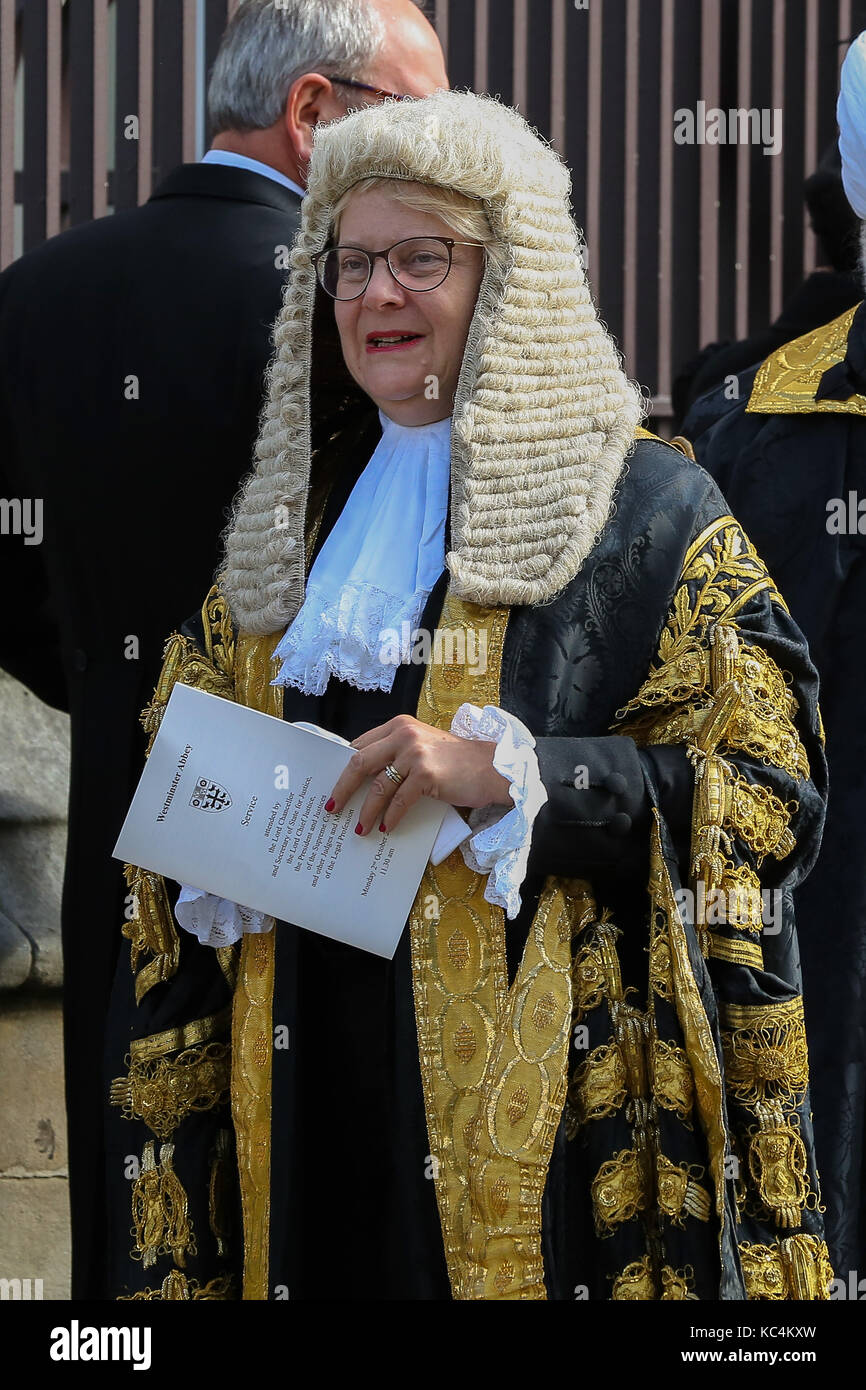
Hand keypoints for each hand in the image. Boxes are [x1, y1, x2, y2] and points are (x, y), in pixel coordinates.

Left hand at [326, 714, 512, 833]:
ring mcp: (415, 753)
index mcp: (398, 725)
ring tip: (360, 828)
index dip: (343, 768)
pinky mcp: (427, 773)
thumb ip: (396, 754)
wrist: (492, 767)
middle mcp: (404, 734)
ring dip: (366, 811)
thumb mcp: (422, 747)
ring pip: (378, 786)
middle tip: (332, 807)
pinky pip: (400, 800)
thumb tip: (364, 778)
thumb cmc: (457, 761)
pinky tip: (386, 828)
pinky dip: (390, 817)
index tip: (333, 785)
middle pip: (360, 762)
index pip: (360, 745)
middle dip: (343, 788)